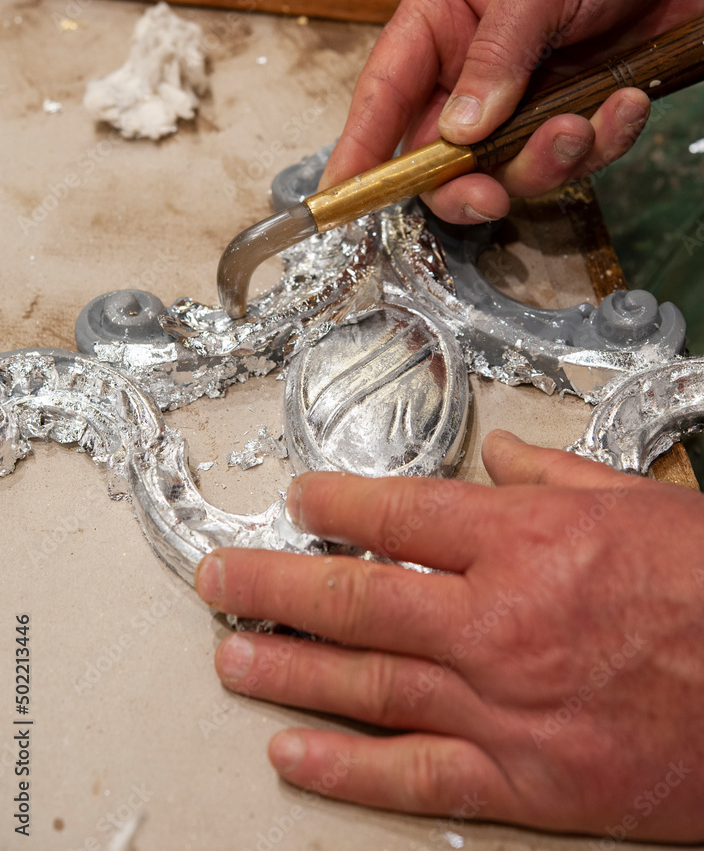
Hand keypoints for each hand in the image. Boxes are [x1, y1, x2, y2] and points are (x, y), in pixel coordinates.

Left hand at [195, 431, 703, 838]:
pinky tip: (292, 754)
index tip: (298, 500)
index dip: (334, 503)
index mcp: (529, 538)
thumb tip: (499, 453)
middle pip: (357, 595)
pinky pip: (416, 774)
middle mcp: (500, 617)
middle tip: (223, 579)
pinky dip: (345, 768)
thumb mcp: (640, 501)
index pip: (399, 513)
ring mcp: (505, 704)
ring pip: (366, 683)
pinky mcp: (528, 780)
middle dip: (276, 584)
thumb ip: (555, 473)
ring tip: (233, 657)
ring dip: (288, 668)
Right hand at [319, 0, 703, 223]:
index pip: (382, 94)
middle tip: (492, 196)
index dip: (358, 150)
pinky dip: (600, 145)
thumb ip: (497, 51)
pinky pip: (569, 162)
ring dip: (545, 162)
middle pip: (438, 159)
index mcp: (441, 21)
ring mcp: (518, 102)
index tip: (339, 196)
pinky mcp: (566, 119)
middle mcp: (471, 71)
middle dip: (466, 186)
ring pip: (505, 172)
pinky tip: (624, 104)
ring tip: (584, 119)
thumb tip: (459, 129)